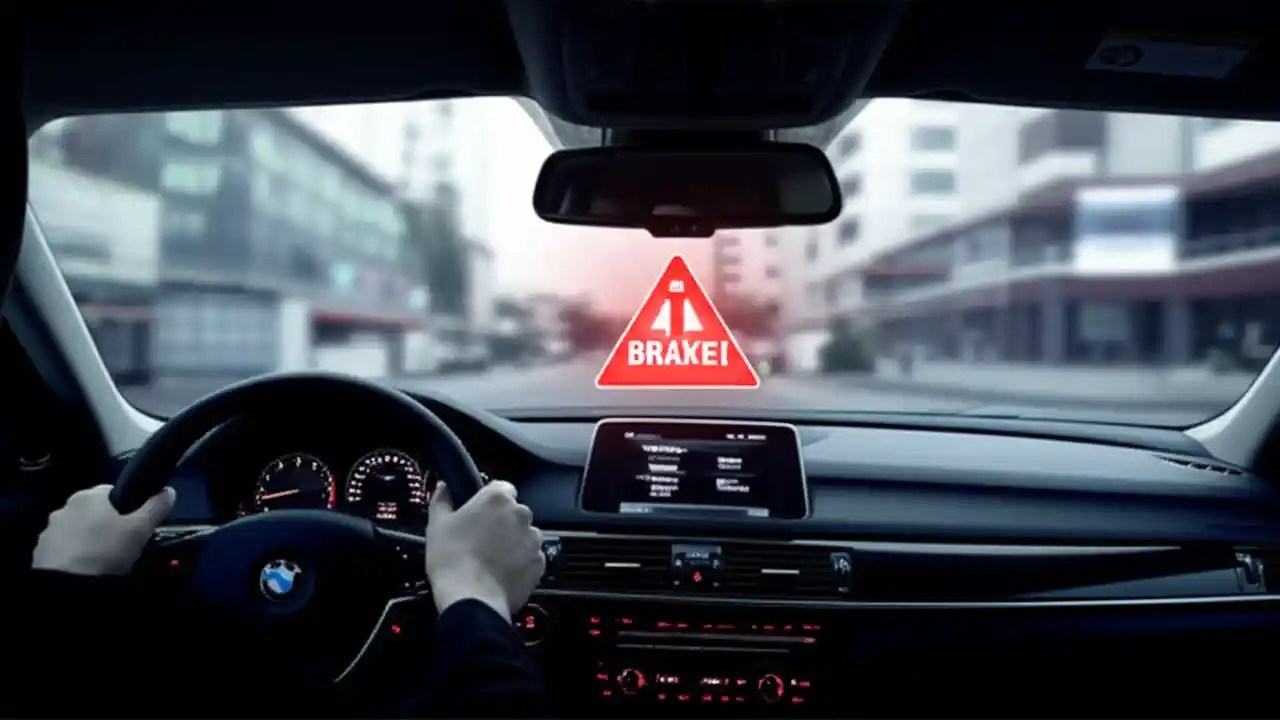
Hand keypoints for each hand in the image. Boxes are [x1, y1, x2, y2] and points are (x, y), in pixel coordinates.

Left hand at [32, 484, 175, 574]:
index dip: (127, 507)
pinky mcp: (41, 551)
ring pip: (78, 530)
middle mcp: (64, 507)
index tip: (134, 524)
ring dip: (89, 539)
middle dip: (107, 524)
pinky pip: (64, 548)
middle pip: (94, 512)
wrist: (68, 584)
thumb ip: (156, 507)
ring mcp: (49, 531)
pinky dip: (74, 554)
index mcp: (88, 496)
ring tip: (103, 559)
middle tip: (122, 543)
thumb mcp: (140, 529)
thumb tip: (168, 491)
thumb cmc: (106, 550)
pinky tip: (86, 567)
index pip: (112, 492)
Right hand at [426, 480, 543, 619]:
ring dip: (515, 542)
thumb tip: (443, 487)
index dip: (490, 501)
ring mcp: (534, 539)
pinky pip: (531, 557)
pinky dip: (522, 562)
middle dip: (503, 522)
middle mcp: (521, 513)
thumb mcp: (437, 525)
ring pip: (526, 535)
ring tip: (494, 560)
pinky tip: (504, 573)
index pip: (502, 488)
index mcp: (497, 498)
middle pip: (515, 512)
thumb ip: (442, 500)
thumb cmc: (450, 556)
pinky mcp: (540, 563)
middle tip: (483, 540)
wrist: (471, 598)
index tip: (480, 515)